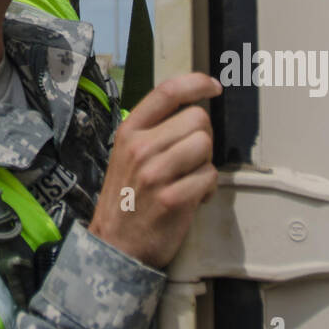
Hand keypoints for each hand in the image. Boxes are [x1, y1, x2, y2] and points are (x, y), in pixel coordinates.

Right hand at [88, 73, 221, 270]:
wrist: (115, 246)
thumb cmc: (127, 198)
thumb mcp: (127, 155)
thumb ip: (154, 129)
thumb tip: (193, 108)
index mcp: (129, 131)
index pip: (167, 91)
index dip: (196, 83)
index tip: (213, 87)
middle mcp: (140, 148)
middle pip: (197, 118)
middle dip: (203, 136)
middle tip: (192, 157)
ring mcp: (155, 173)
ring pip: (205, 145)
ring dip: (205, 163)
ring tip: (190, 179)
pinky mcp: (173, 199)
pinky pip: (210, 176)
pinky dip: (208, 188)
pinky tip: (194, 198)